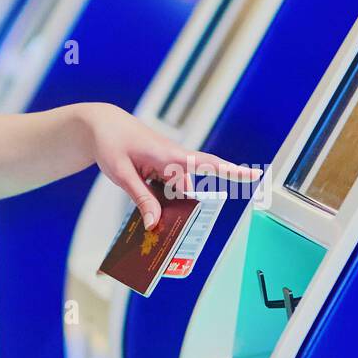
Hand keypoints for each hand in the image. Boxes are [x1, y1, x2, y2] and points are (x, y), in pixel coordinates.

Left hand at [82, 102, 260, 230]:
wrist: (102, 124)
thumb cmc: (111, 142)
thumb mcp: (122, 173)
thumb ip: (140, 197)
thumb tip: (155, 223)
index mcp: (169, 155)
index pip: (208, 164)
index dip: (232, 171)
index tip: (255, 175)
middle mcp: (174, 158)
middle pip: (188, 192)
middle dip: (183, 212)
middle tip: (168, 233)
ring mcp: (168, 163)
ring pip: (177, 193)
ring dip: (168, 207)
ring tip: (153, 226)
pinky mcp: (161, 168)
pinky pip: (168, 189)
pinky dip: (160, 200)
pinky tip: (148, 213)